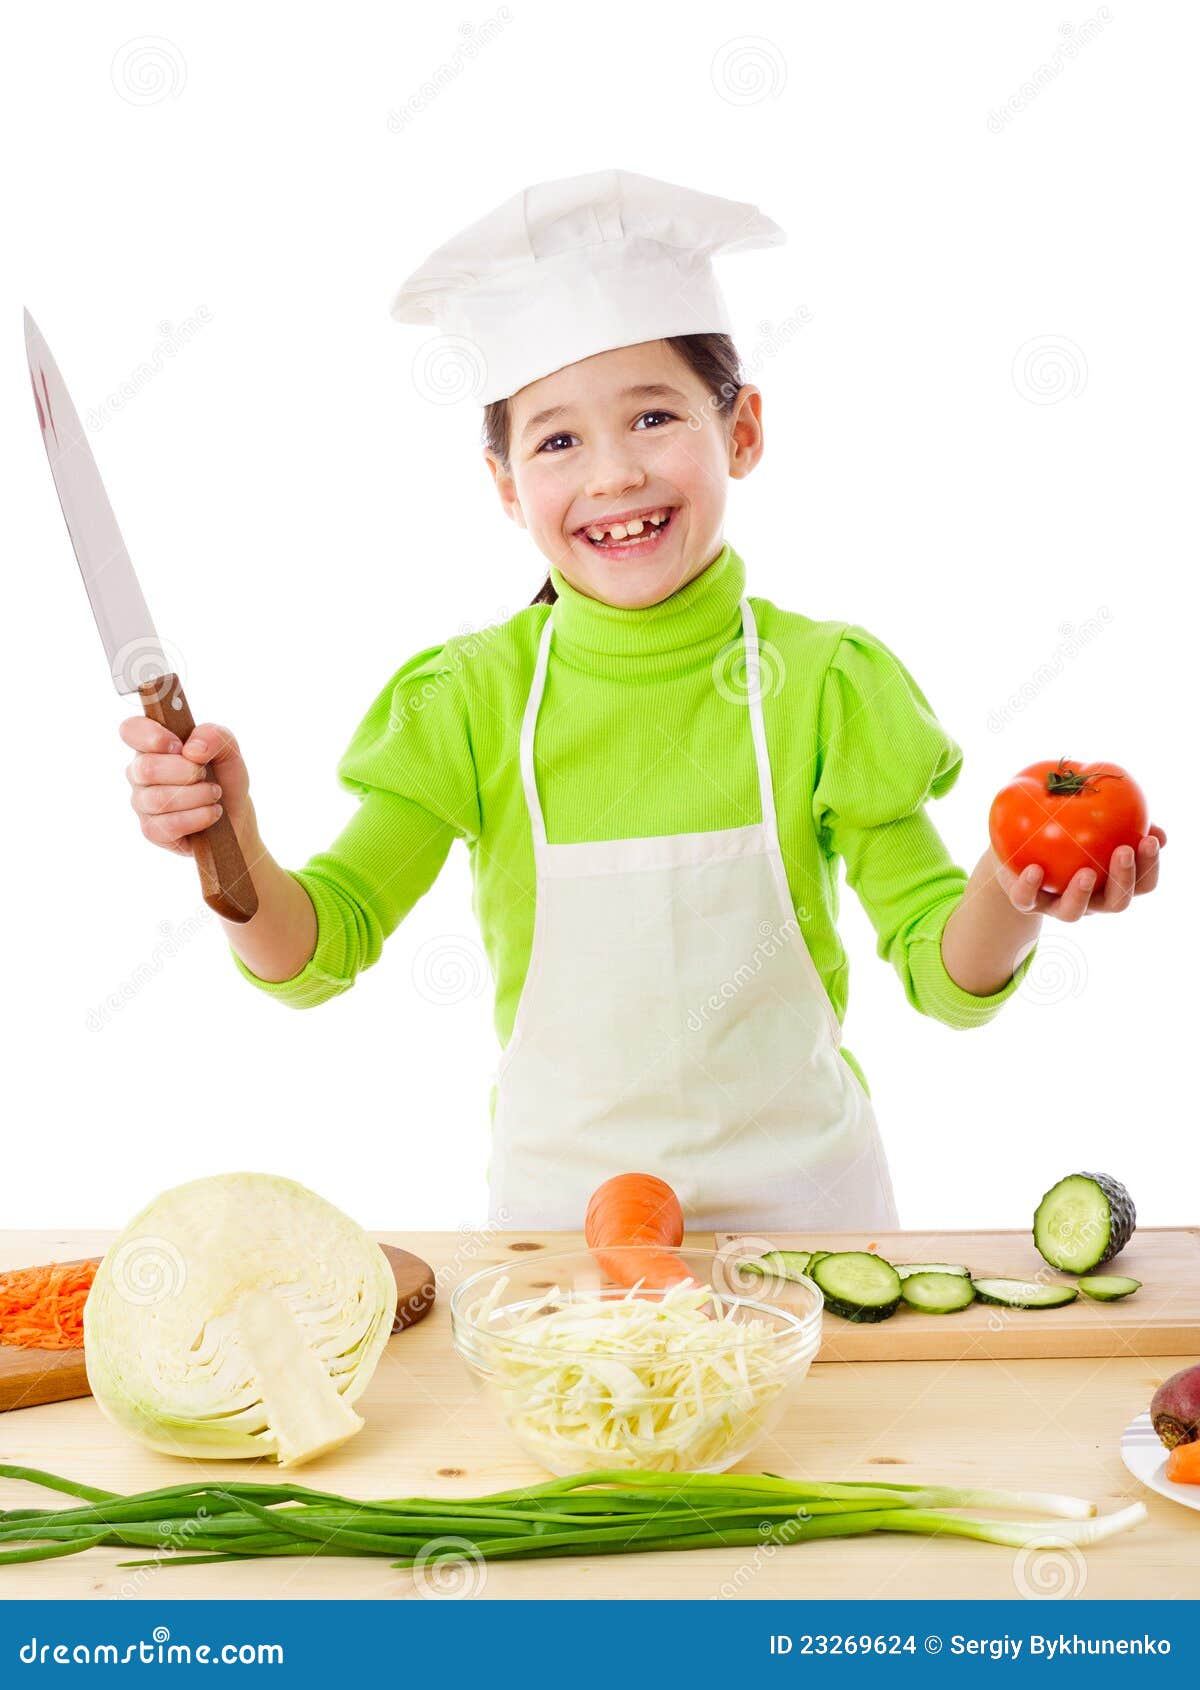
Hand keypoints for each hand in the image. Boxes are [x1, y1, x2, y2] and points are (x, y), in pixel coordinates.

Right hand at [121, 717, 254, 857]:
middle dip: (187, 772)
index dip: (151, 736)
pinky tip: (212, 812)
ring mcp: (142, 803)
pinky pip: (168, 825)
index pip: (130, 730)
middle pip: (146, 768)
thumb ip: (213, 735)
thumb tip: (191, 750)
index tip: (179, 746)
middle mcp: (140, 773)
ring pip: (158, 799)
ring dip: (198, 795)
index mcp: (151, 745)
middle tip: (205, 775)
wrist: (234, 814)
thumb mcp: (227, 748)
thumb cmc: (223, 776)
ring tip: (214, 794)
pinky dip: (199, 817)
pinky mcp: (152, 830)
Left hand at [993, 827, 1166, 919]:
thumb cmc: (1068, 832)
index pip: (1142, 883)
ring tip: (1086, 873)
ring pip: (1073, 912)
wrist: (1018, 848)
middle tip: (1124, 851)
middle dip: (1123, 879)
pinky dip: (1030, 887)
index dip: (1150, 867)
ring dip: (1080, 894)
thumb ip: (1125, 824)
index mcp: (1111, 883)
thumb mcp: (1095, 823)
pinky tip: (1033, 869)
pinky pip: (1027, 900)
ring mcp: (1057, 905)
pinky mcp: (1026, 902)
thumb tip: (1159, 832)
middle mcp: (1089, 901)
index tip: (1149, 840)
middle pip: (1116, 903)